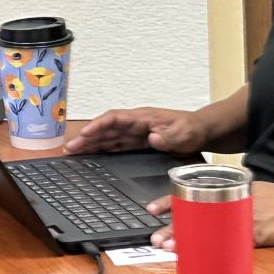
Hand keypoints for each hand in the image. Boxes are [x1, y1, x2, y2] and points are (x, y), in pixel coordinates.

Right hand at [66, 106, 207, 156]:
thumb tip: (151, 138)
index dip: (99, 125)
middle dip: (88, 137)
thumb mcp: (185, 134)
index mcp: (143, 117)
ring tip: (73, 151)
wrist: (202, 132)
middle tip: (70, 147)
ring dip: (91, 144)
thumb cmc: (193, 129)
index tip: (86, 133)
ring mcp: (136, 133)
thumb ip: (169, 138)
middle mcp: (136, 124)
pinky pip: (116, 145)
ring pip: (109, 137)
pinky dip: (102, 149)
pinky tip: (92, 155)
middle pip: (107, 128)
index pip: (115, 118)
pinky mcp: (138, 143)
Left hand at [144, 178, 273, 249]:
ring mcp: (241, 219)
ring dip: (187, 241)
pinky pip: (227, 246)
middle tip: (156, 237)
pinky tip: (201, 258)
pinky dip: (213, 253)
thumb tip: (210, 206)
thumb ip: (231, 196)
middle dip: (173, 227)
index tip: (152, 209)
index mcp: (229, 188)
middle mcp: (232, 202)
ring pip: (207, 231)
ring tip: (169, 248)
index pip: (192, 192)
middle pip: (194, 214)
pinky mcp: (254, 236)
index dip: (170, 201)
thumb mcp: (253, 189)